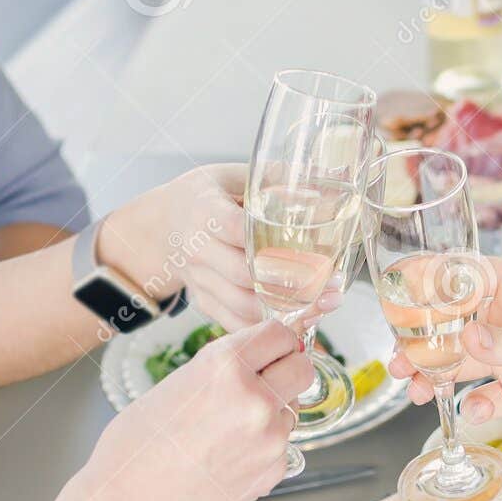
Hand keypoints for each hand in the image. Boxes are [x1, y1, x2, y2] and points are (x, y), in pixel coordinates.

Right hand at [37, 320, 312, 500]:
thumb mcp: (178, 384)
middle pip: (303, 368)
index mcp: (225, 364)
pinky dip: (264, 449)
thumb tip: (261, 364)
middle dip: (288, 372)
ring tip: (228, 431)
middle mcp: (255, 397)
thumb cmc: (138, 446)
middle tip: (267, 382)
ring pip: (293, 410)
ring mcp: (270, 437)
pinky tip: (228, 459)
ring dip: (274, 414)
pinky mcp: (274, 471)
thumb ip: (224, 371)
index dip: (279, 341)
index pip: (281, 333)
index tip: (274, 349)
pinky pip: (282, 447)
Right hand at [102, 166, 341, 333]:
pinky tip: (300, 322)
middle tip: (333, 289)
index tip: (317, 258)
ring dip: (287, 313)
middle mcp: (197, 247)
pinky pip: (237, 324)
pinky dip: (269, 328)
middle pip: (244, 275)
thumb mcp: (236, 175)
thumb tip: (337, 172)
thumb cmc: (209, 196)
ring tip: (325, 306)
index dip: (276, 248)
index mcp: (204, 209)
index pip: (237, 230)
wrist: (165, 223)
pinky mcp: (203, 302)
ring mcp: (198, 279)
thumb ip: (281, 177)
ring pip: (244, 305)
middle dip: (293, 287)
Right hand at [386, 259, 501, 437]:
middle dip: (422, 338)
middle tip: (398, 356)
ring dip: (434, 374)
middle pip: (452, 322)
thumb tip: (467, 336)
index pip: (464, 274)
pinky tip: (469, 412)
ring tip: (413, 388)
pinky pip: (485, 396)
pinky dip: (472, 405)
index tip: (395, 291)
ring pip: (461, 361)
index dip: (427, 280)